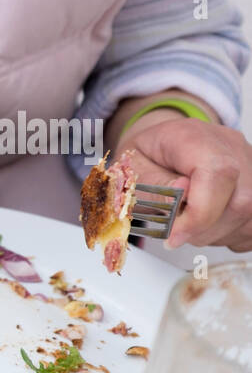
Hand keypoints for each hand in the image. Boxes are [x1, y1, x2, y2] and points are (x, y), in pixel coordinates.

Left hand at [119, 117, 251, 251]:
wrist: (162, 144)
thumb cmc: (147, 156)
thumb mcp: (133, 170)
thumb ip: (155, 186)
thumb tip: (179, 200)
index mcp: (193, 137)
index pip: (218, 173)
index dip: (200, 213)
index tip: (174, 235)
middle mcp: (231, 146)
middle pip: (239, 201)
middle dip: (204, 229)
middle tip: (175, 232)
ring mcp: (250, 163)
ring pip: (249, 214)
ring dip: (216, 233)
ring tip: (188, 224)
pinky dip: (230, 232)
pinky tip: (208, 225)